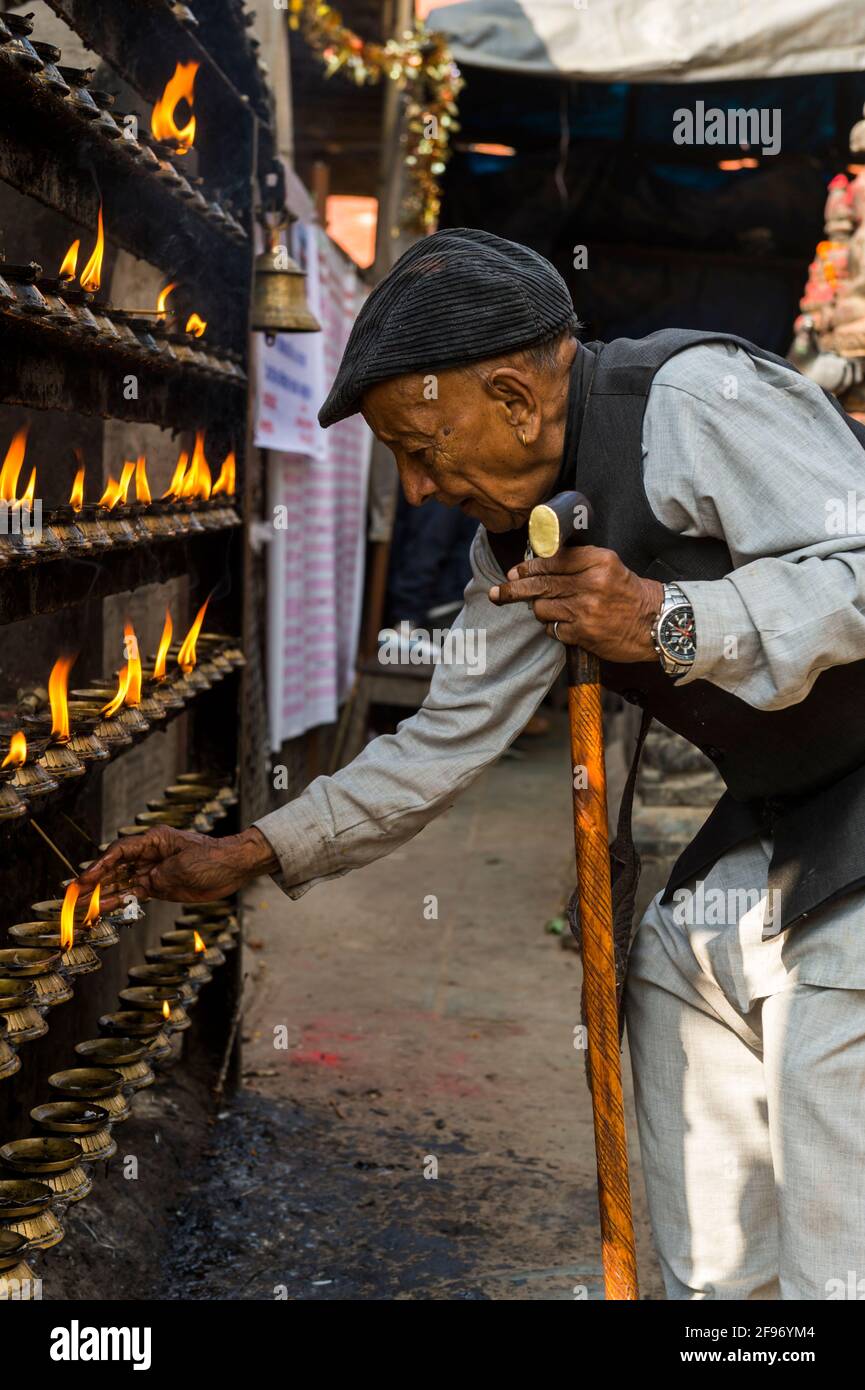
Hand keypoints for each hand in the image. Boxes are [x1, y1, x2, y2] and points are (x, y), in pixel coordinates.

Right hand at [75, 825, 278, 910]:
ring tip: (82, 906)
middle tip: (74, 896)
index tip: (84, 880)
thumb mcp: (183, 867)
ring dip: (104, 894)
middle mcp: (150, 855)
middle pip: (116, 868)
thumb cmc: (212, 859)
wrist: (234, 868)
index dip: (99, 866)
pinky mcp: (160, 886)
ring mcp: (154, 871)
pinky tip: (104, 909)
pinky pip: (135, 893)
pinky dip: (120, 901)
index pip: (119, 852)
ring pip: (122, 883)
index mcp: (154, 841)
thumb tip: (143, 884)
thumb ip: (159, 876)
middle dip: (95, 882)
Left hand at [489, 546, 662, 662]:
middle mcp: (592, 583)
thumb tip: (537, 565)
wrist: (657, 624)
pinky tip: (565, 624)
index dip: (529, 566)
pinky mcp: (584, 633)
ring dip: (539, 610)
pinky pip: (553, 629)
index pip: (553, 559)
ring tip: (551, 609)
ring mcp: (586, 610)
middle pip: (541, 583)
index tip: (515, 571)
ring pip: (542, 608)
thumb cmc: (630, 594)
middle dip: (514, 588)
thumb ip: (578, 562)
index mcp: (599, 561)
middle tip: (499, 592)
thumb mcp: (610, 566)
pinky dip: (553, 627)